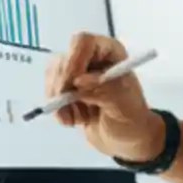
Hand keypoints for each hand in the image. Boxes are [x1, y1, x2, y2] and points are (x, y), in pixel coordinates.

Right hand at [45, 32, 161, 161]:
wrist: (126, 139)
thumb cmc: (132, 120)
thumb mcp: (123, 106)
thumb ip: (104, 91)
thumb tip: (80, 81)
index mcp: (110, 53)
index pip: (84, 42)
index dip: (74, 60)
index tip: (73, 83)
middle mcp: (92, 58)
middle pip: (63, 60)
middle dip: (63, 86)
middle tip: (68, 105)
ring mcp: (77, 73)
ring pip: (53, 76)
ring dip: (61, 101)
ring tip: (80, 118)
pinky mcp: (66, 89)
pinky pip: (51, 93)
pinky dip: (58, 110)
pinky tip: (74, 120)